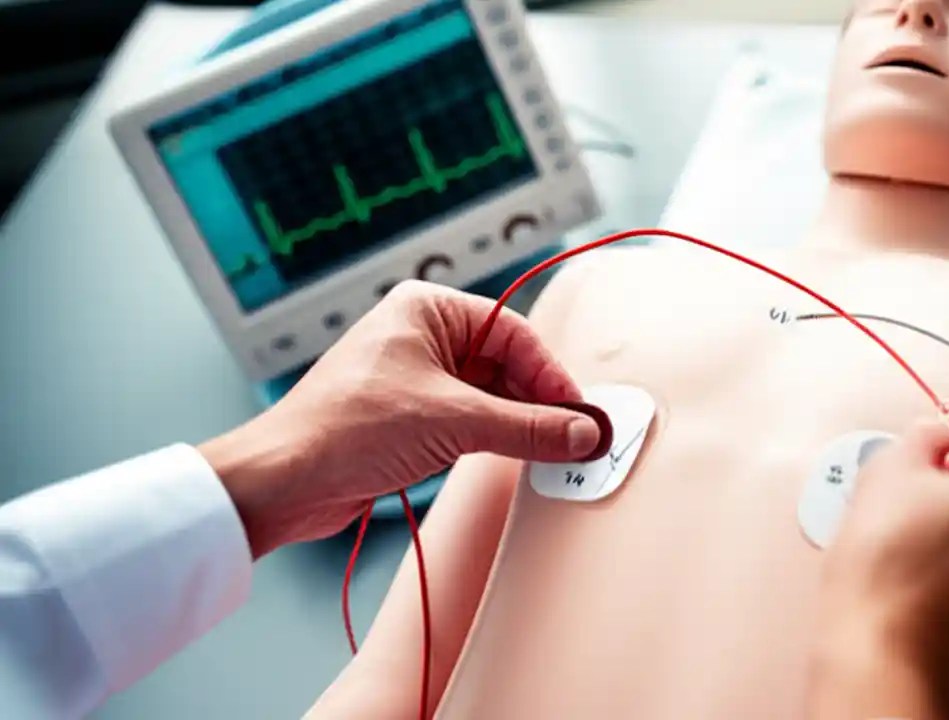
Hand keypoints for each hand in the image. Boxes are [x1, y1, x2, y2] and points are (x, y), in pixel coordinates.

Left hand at [199, 281, 604, 557]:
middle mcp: (421, 336)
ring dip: (518, 423)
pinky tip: (514, 457)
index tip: (582, 413)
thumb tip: (584, 432)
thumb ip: (528, 427)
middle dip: (539, 401)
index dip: (552, 375)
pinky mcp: (408, 417)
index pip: (514, 334)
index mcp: (427, 310)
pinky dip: (495, 438)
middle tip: (575, 436)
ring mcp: (414, 378)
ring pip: (489, 395)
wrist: (282, 481)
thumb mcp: (453, 422)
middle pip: (506, 364)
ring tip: (550, 450)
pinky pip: (469, 420)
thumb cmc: (343, 429)